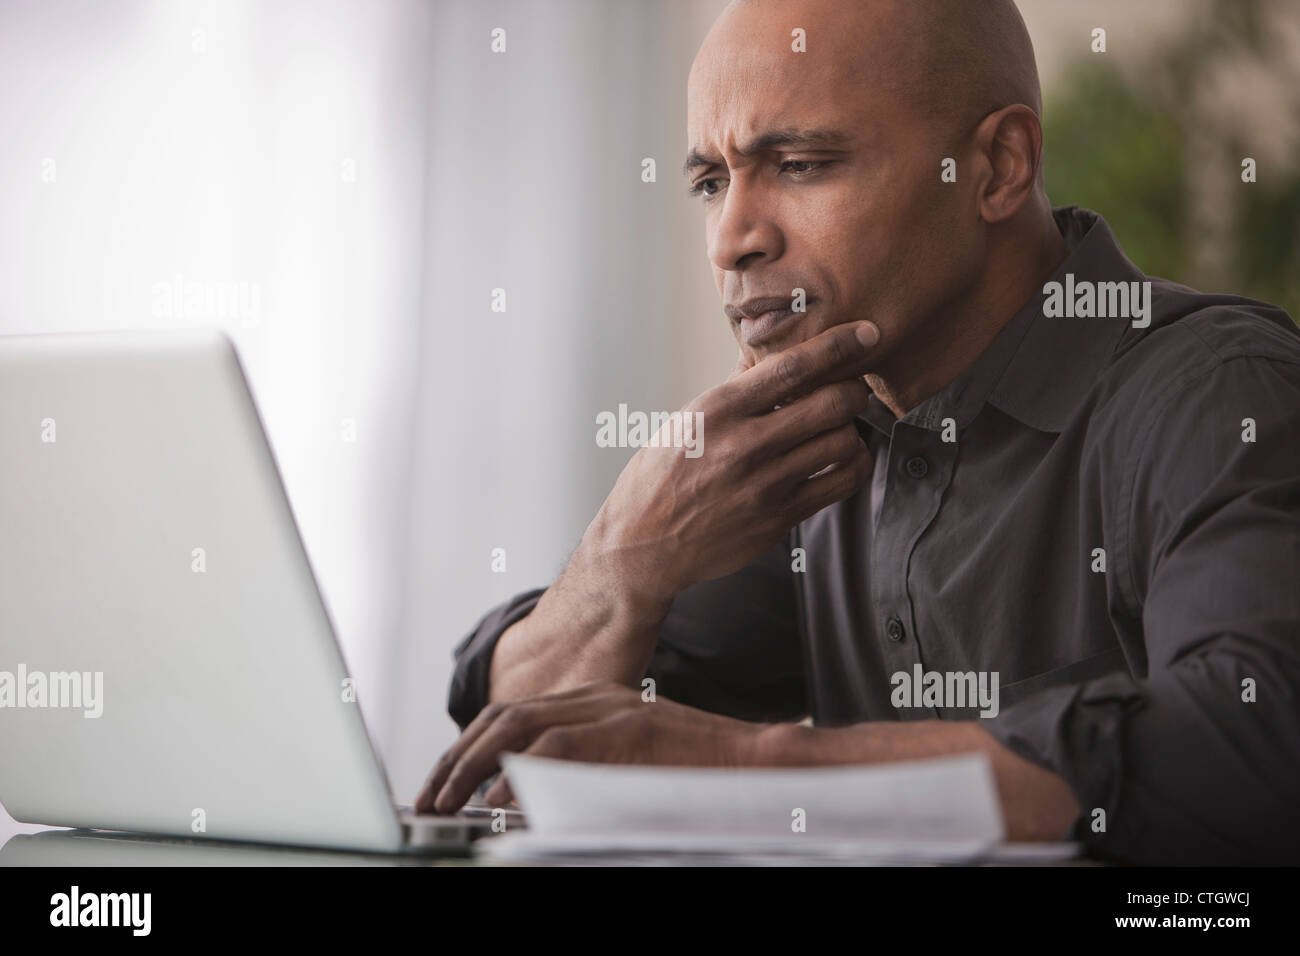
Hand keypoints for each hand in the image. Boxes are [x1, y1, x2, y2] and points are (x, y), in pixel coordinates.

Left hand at [414, 680, 770, 812]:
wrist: (754, 760)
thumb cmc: (696, 772)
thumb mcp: (626, 763)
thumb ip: (578, 767)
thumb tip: (520, 794)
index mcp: (590, 701)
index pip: (510, 716)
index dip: (467, 749)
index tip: (441, 782)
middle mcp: (592, 698)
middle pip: (501, 716)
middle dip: (456, 759)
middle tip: (429, 797)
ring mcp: (609, 710)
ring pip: (517, 724)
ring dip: (473, 765)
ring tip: (447, 800)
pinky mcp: (625, 730)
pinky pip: (557, 746)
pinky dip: (520, 771)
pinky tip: (496, 799)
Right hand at [578, 319, 878, 609]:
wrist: (643, 544)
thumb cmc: (661, 475)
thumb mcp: (687, 420)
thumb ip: (735, 389)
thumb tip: (770, 352)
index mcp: (718, 410)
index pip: (791, 367)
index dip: (837, 345)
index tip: (866, 333)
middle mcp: (743, 445)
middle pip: (830, 403)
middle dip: (853, 389)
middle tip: (852, 388)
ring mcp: (764, 485)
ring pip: (841, 443)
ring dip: (851, 429)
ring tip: (841, 426)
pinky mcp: (778, 518)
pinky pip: (839, 484)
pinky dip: (853, 465)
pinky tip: (845, 458)